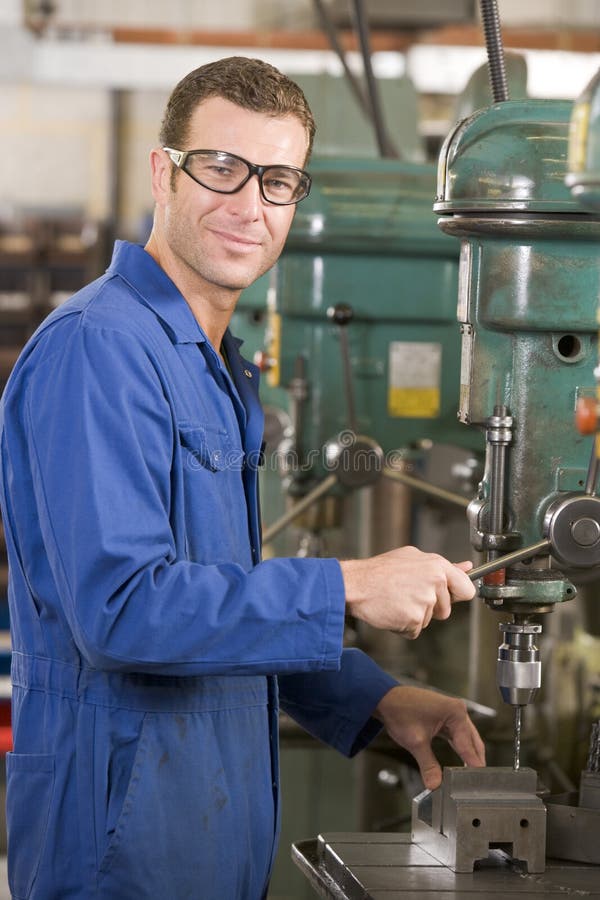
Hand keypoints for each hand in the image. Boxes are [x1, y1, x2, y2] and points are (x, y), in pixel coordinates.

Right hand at [340, 545, 474, 638]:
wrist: (356, 584)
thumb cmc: (380, 571)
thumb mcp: (413, 558)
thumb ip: (444, 566)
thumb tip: (467, 567)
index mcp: (437, 566)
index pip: (466, 589)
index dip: (456, 596)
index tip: (449, 597)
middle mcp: (435, 583)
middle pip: (446, 610)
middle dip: (430, 608)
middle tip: (408, 595)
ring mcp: (425, 602)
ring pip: (428, 620)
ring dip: (415, 616)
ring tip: (397, 600)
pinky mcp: (414, 619)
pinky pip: (415, 630)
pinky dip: (403, 626)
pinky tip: (392, 610)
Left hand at [373, 685, 485, 789]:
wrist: (384, 698)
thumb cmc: (399, 711)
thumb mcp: (416, 742)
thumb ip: (428, 766)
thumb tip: (436, 784)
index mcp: (455, 713)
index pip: (468, 746)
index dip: (473, 765)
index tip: (479, 781)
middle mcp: (457, 710)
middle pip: (472, 741)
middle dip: (475, 760)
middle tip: (478, 782)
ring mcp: (452, 712)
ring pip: (466, 738)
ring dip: (468, 754)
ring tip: (471, 774)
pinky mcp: (445, 715)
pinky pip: (457, 735)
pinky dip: (459, 747)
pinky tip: (461, 761)